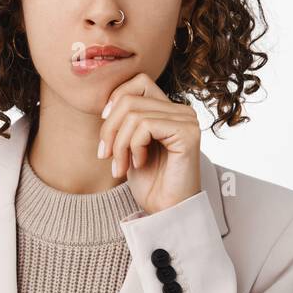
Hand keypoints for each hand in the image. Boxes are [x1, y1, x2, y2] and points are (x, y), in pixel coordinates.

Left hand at [98, 72, 201, 215]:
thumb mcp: (128, 145)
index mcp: (168, 109)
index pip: (137, 81)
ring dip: (119, 144)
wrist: (166, 211)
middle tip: (106, 156)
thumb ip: (124, 120)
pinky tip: (139, 164)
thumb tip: (105, 103)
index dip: (114, 100)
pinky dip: (133, 147)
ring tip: (121, 166)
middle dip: (109, 130)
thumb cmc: (149, 182)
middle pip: (129, 99)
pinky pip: (145, 126)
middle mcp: (181, 110)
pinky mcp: (188, 133)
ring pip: (133, 114)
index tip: (105, 129)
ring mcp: (187, 119)